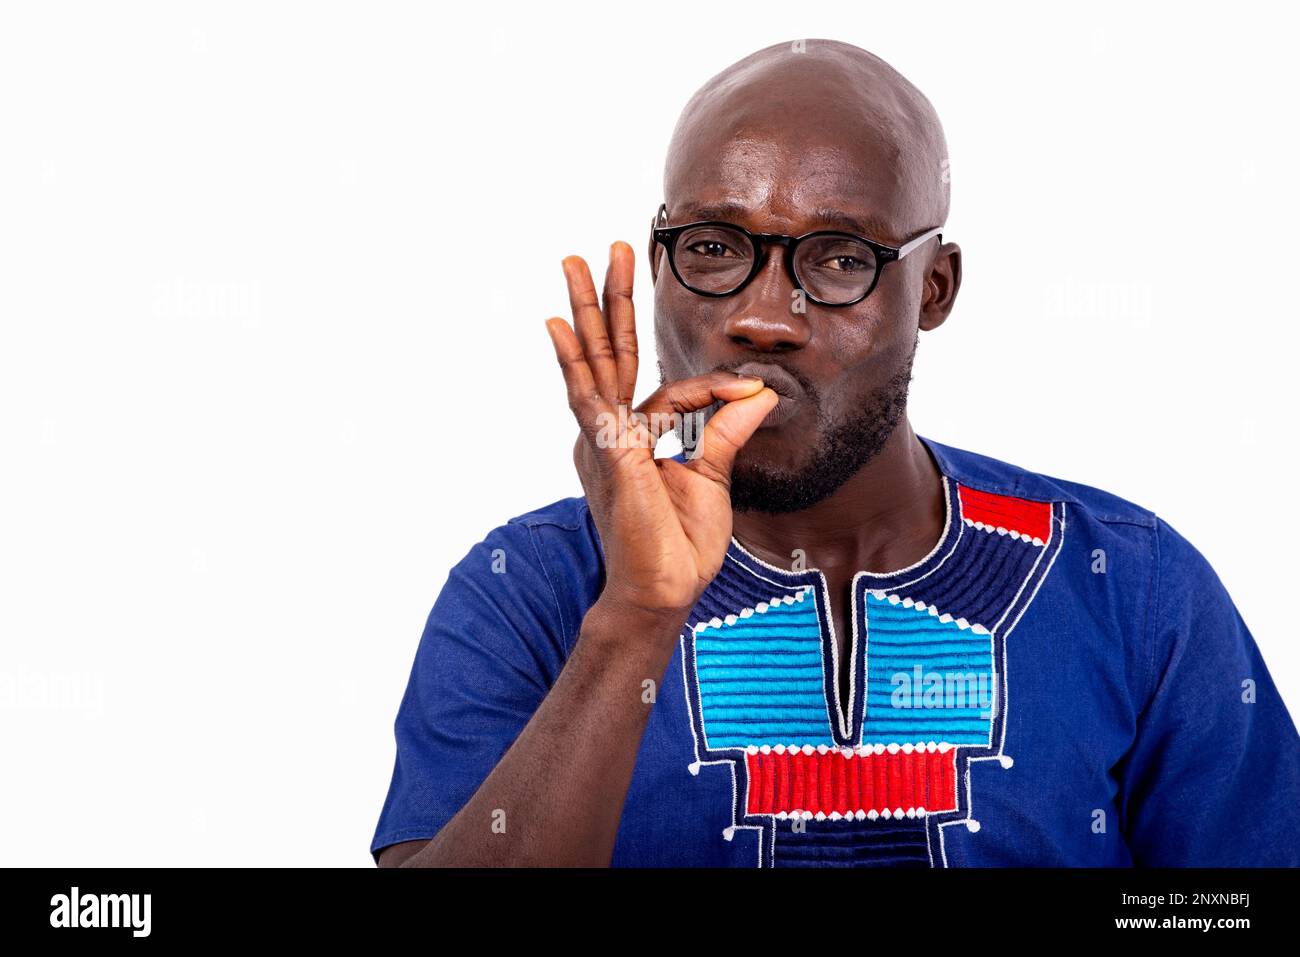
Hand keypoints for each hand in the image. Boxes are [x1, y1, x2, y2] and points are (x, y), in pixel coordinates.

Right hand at [544, 241, 777, 624]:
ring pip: (595, 363)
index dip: (714, 387)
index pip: (674, 392)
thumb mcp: (711, 477)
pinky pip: (594, 399)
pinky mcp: (607, 452)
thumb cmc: (678, 546)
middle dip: (608, 302)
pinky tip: (558, 329)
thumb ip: (726, 431)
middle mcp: (611, 433)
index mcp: (634, 440)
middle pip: (611, 355)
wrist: (663, 591)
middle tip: (605, 251)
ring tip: (575, 264)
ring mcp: (604, 440)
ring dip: (587, 311)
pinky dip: (574, 362)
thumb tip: (761, 393)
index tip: (749, 390)